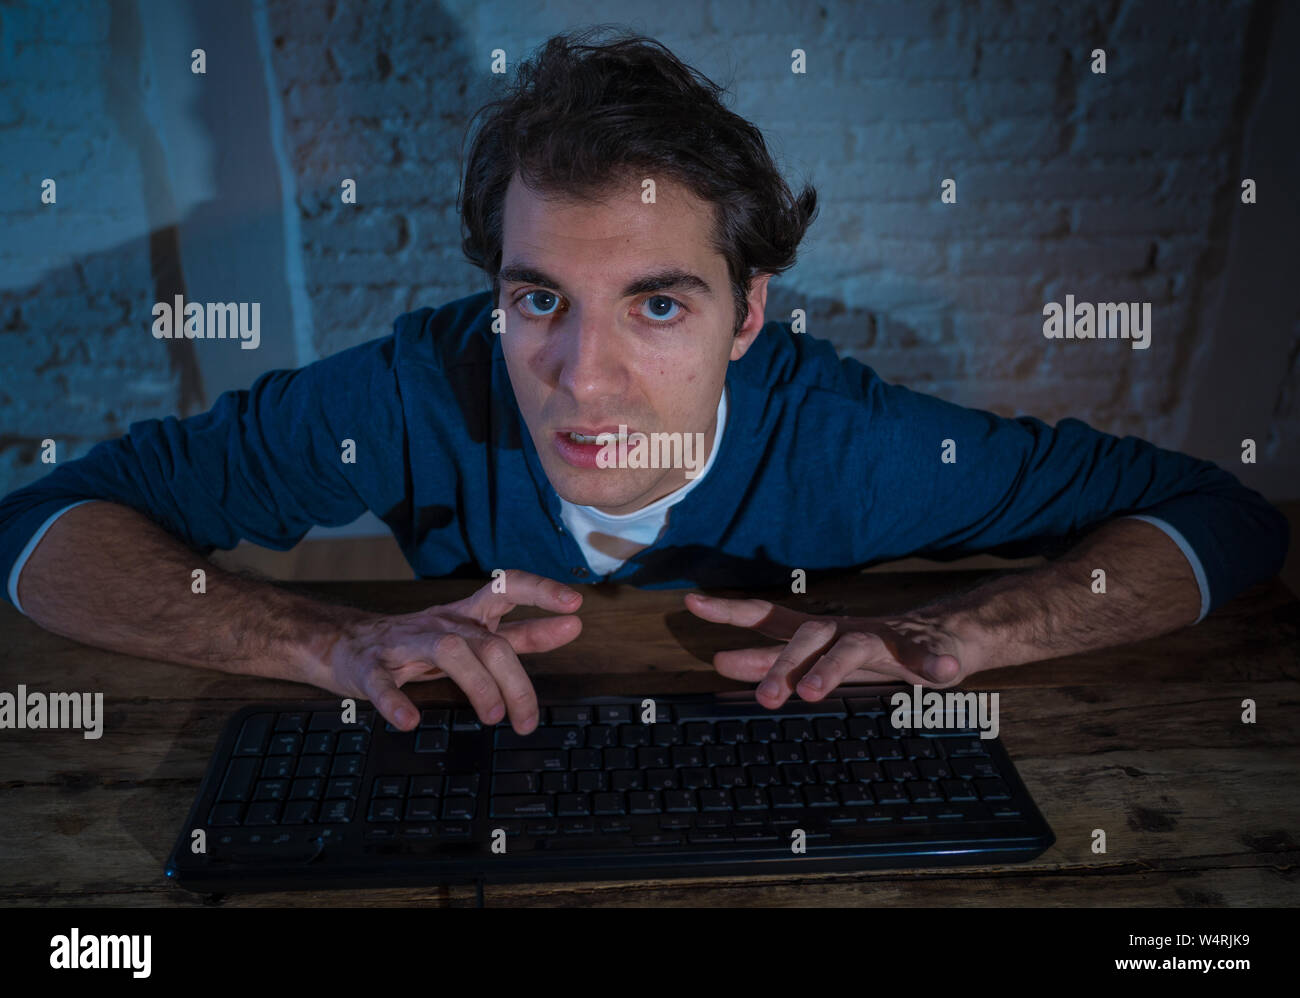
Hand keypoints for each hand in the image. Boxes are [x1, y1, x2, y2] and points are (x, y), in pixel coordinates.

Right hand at [316, 571, 582, 733]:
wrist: (348, 643)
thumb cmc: (422, 641)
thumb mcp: (477, 634)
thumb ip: (524, 633)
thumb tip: (574, 625)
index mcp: (469, 614)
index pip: (508, 589)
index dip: (541, 592)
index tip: (575, 607)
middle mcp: (444, 623)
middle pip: (489, 642)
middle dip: (515, 680)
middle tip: (527, 719)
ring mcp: (407, 643)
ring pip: (449, 652)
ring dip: (477, 685)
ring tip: (492, 716)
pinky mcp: (372, 667)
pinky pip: (384, 683)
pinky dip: (397, 702)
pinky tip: (409, 720)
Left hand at [683, 593, 975, 707]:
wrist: (942, 635)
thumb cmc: (868, 650)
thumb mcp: (815, 657)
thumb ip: (772, 661)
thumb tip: (720, 661)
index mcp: (816, 632)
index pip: (767, 617)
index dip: (731, 611)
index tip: (692, 602)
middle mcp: (843, 629)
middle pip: (806, 637)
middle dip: (782, 665)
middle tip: (764, 698)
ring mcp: (882, 637)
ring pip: (850, 648)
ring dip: (829, 669)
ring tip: (811, 693)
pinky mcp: (920, 648)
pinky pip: (926, 657)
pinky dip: (932, 663)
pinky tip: (941, 673)